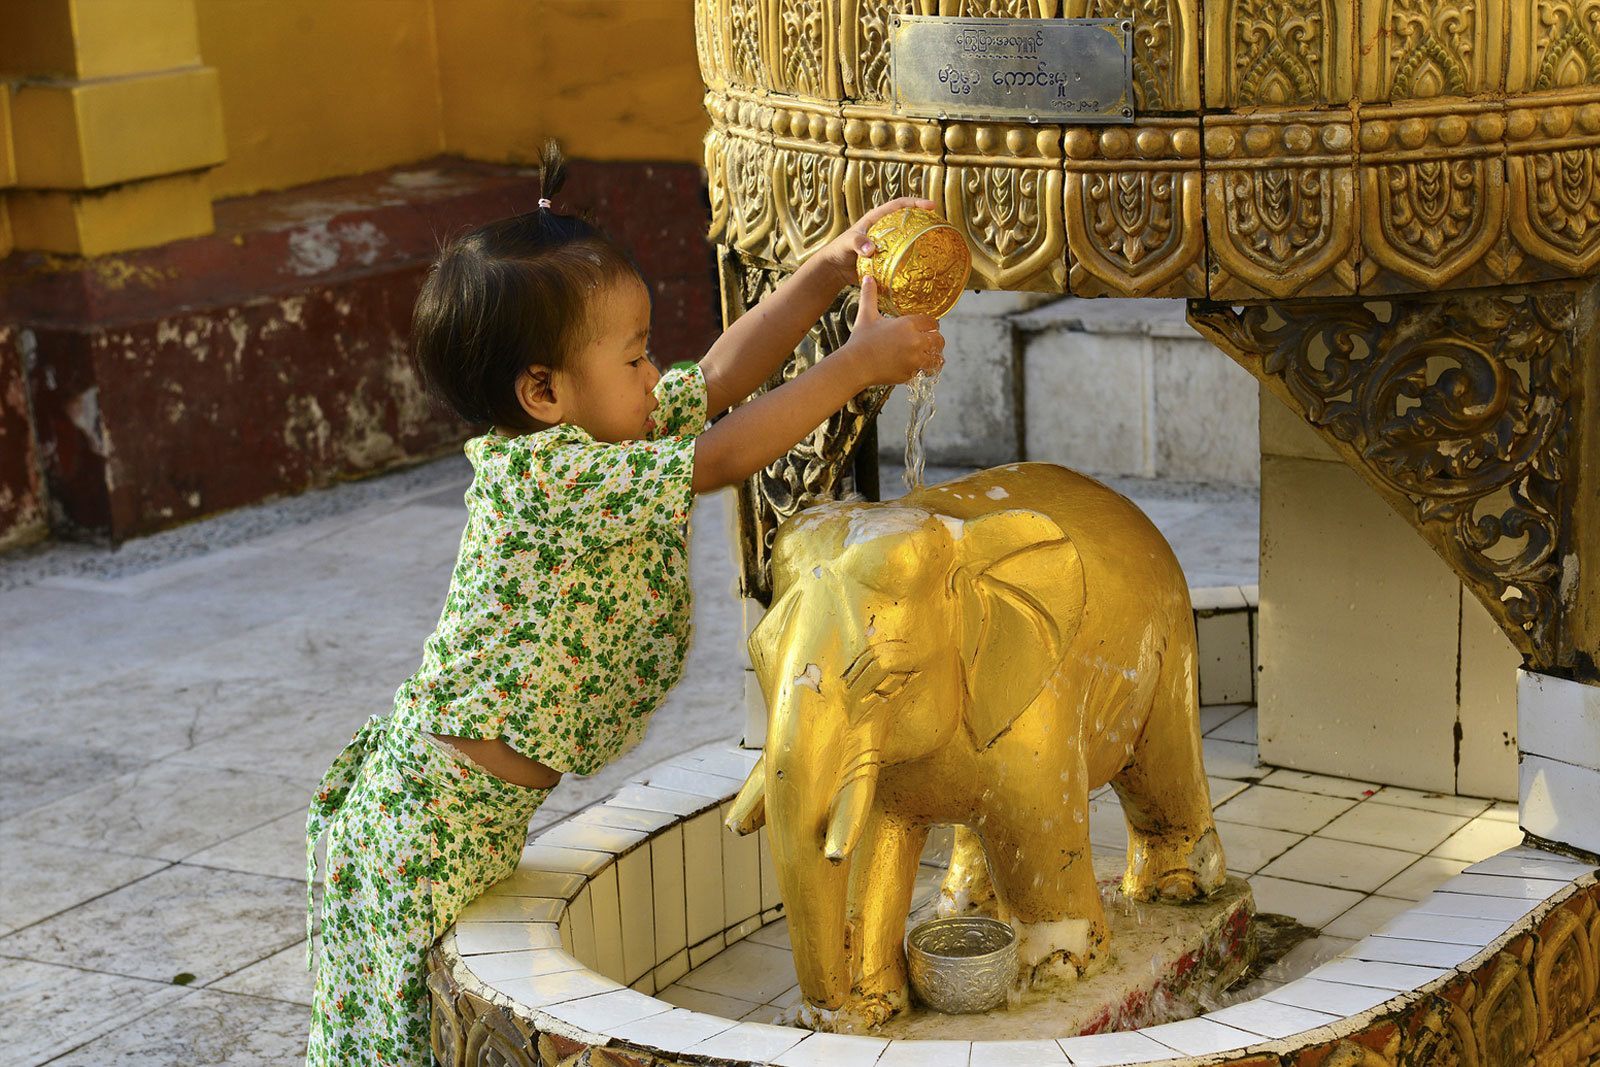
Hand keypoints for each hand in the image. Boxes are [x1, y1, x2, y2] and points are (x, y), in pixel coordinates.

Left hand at [812, 196, 938, 291]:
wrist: (835, 268)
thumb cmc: (838, 251)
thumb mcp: (846, 244)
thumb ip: (857, 243)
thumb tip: (871, 250)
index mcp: (876, 218)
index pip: (899, 205)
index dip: (915, 203)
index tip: (931, 206)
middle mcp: (884, 228)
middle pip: (908, 220)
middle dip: (923, 219)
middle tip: (939, 224)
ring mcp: (887, 243)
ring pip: (907, 238)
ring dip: (920, 239)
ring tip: (936, 242)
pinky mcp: (887, 258)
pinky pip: (902, 256)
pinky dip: (912, 258)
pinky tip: (923, 265)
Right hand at [838, 275, 944, 388]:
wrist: (854, 365)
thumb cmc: (860, 339)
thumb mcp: (866, 315)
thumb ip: (869, 295)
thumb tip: (867, 277)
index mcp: (908, 324)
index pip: (932, 322)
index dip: (931, 324)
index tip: (927, 327)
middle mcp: (915, 341)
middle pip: (939, 340)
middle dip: (935, 340)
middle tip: (929, 342)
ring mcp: (914, 359)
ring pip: (936, 358)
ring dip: (934, 357)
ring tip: (929, 356)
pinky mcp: (911, 374)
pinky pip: (924, 371)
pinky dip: (922, 370)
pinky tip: (917, 367)